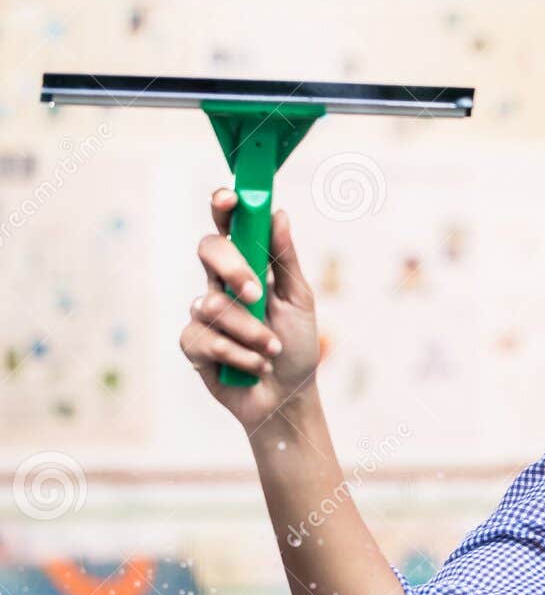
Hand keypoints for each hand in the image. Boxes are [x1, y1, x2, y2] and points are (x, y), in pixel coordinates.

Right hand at [178, 188, 320, 430]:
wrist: (287, 396)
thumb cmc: (297, 345)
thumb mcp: (301, 300)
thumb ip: (287, 259)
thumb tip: (279, 214)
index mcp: (248, 267)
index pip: (228, 228)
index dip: (223, 208)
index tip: (229, 198)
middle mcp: (221, 284)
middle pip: (207, 251)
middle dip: (233, 269)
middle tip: (257, 294)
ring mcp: (204, 313)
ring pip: (212, 304)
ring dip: (252, 332)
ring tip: (271, 349)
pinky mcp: (193, 343)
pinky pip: (207, 338)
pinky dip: (240, 355)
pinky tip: (254, 366)